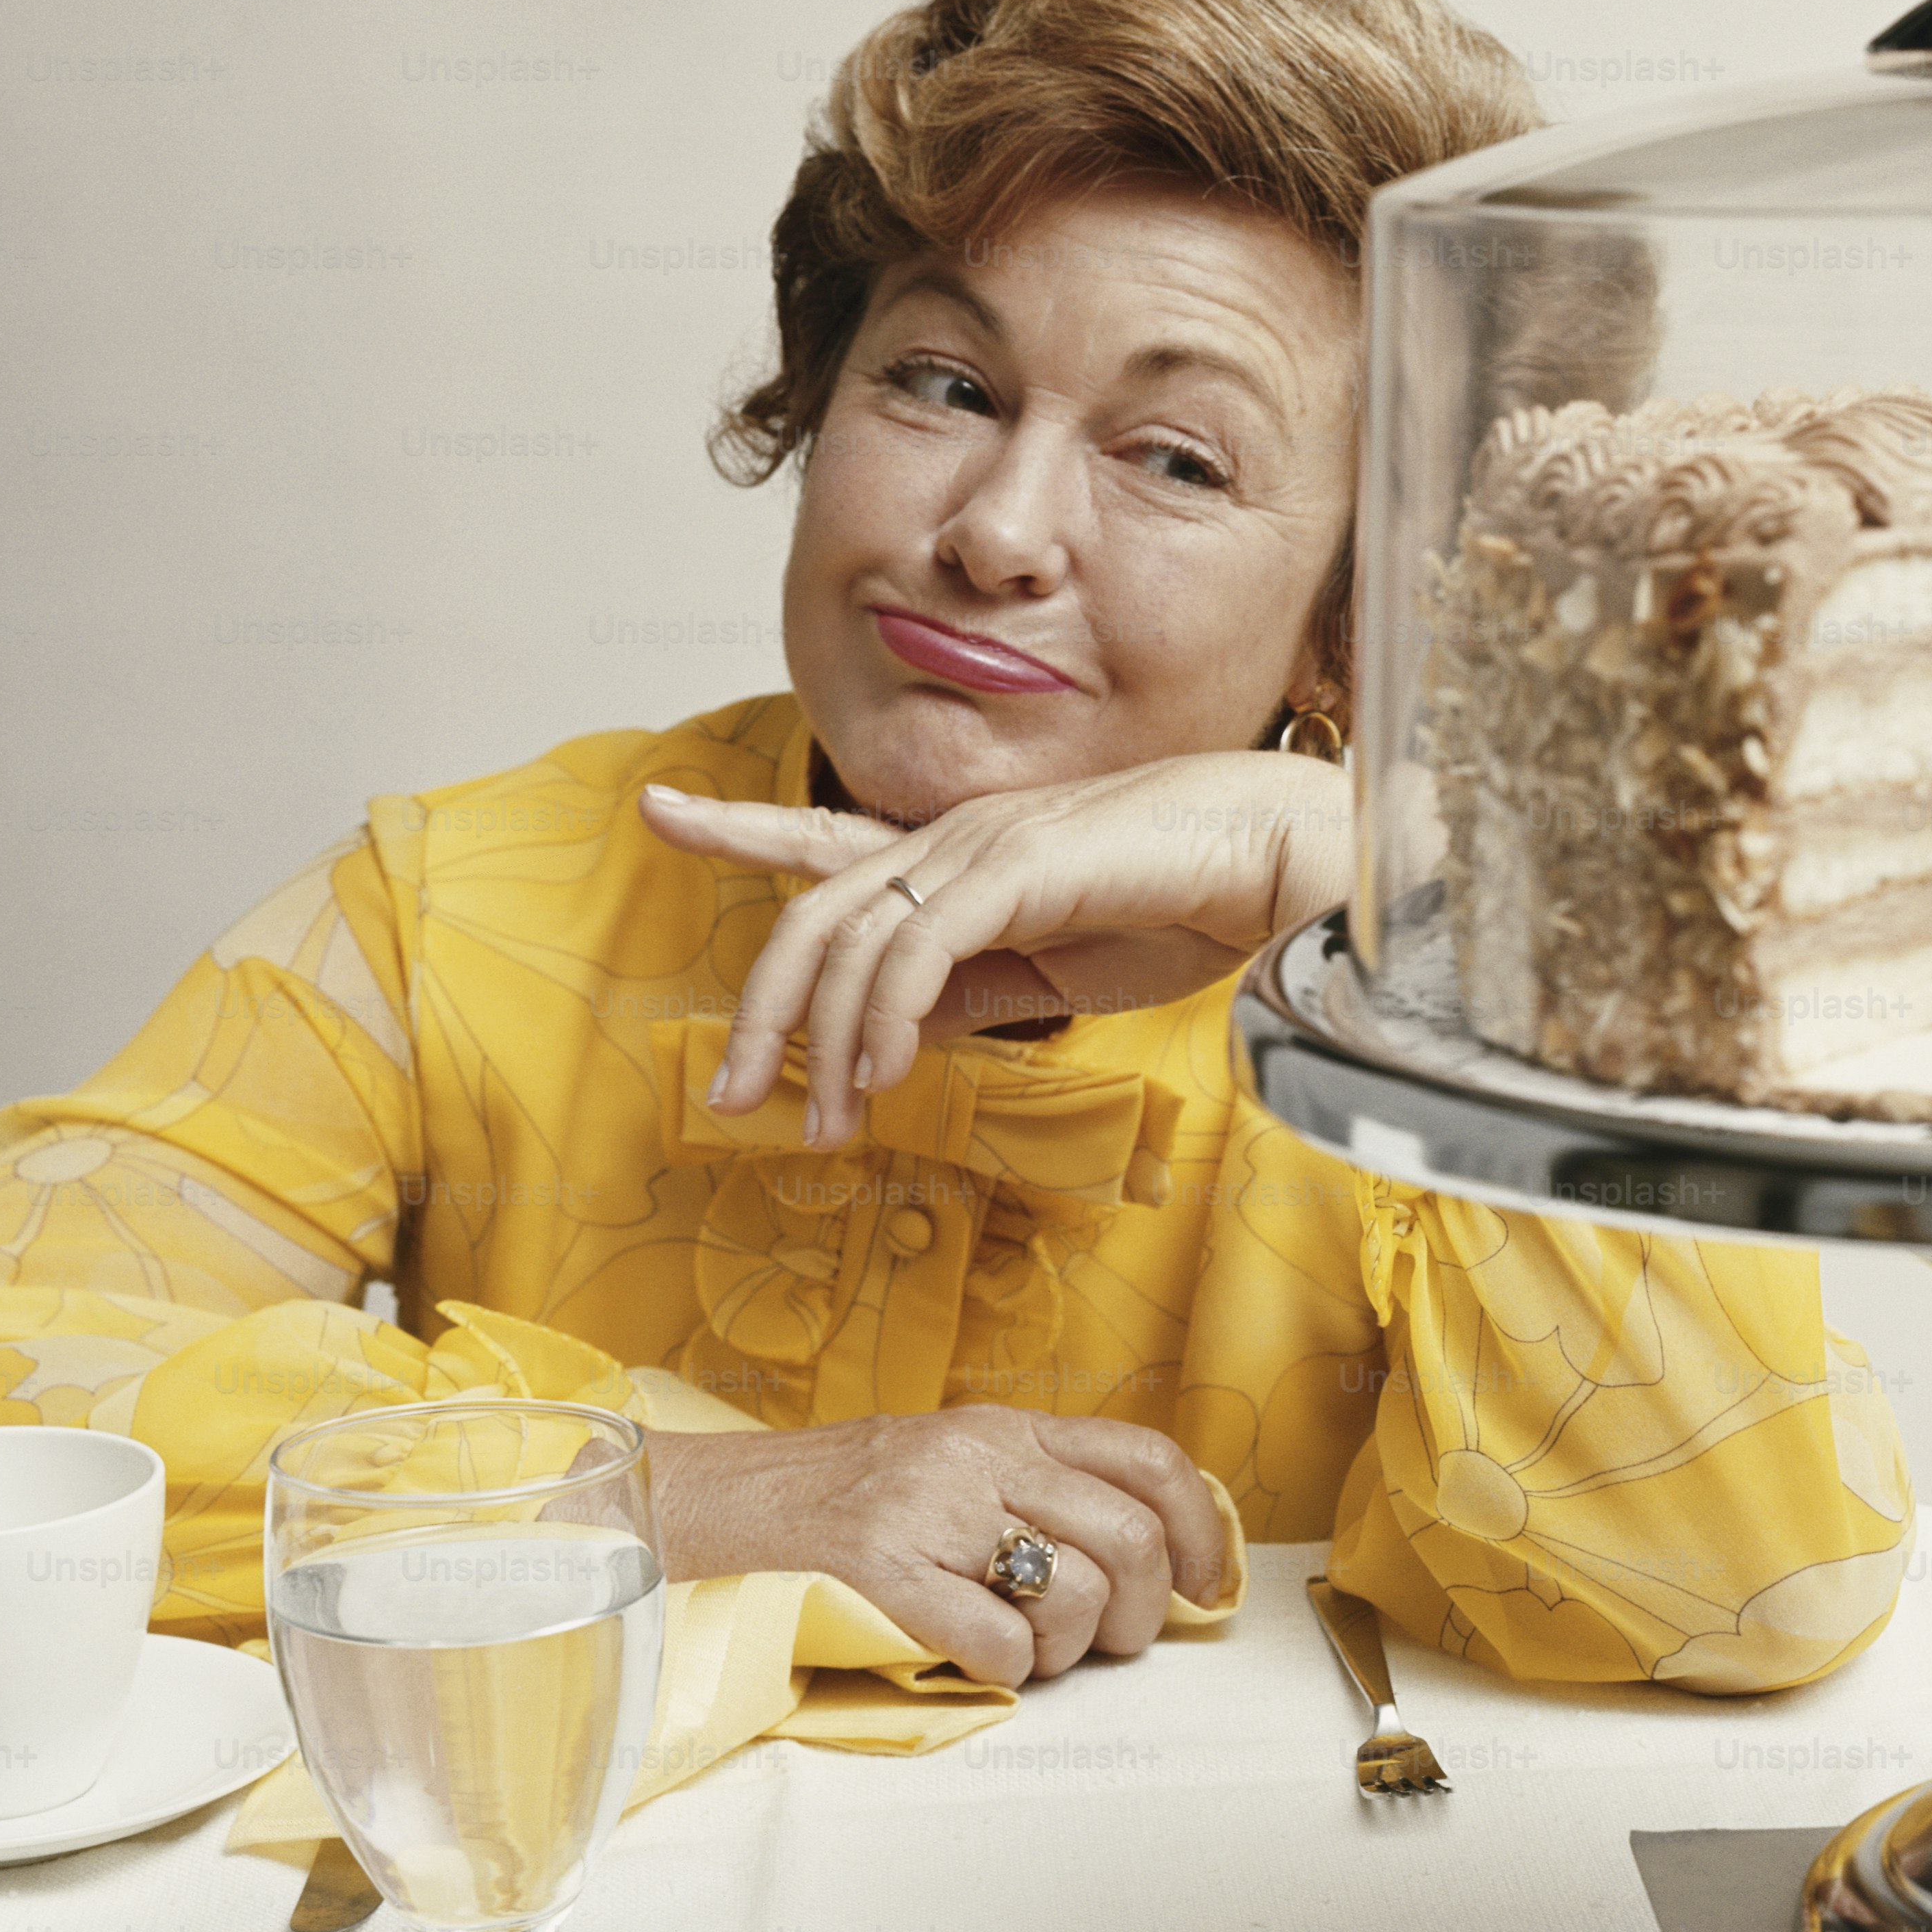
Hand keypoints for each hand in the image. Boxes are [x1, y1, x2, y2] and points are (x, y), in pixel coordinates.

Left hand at [639, 749, 1350, 1148]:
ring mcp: (980, 845)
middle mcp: (954, 838)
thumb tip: (888, 1039)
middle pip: (812, 914)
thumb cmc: (1181, 906)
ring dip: (821, 1040)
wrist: (1272, 859)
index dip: (738, 829)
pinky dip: (885, 1014)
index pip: (826, 838)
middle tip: (730, 1097)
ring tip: (821, 1122)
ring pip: (849, 938)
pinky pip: (917, 947)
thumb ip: (967, 994)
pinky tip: (885, 1074)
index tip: (659, 809)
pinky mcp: (1014, 865)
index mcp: (961, 859)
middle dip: (761, 1007)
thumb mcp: (1051, 975)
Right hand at [644, 1408, 1229, 1685]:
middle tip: (1110, 1637)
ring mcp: (935, 1512)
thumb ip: (1050, 1485)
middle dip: (1139, 1609)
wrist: (746, 1498)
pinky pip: (997, 1641)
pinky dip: (1008, 1670)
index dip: (1199, 1528)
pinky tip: (982, 1658)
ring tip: (1031, 1647)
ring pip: (1073, 1592)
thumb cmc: (867, 1494)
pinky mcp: (888, 1573)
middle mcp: (983, 1458)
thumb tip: (1156, 1548)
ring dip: (1068, 1648)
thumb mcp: (967, 1457)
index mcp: (1013, 1428)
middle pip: (1128, 1537)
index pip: (1147, 1459)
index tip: (1202, 1583)